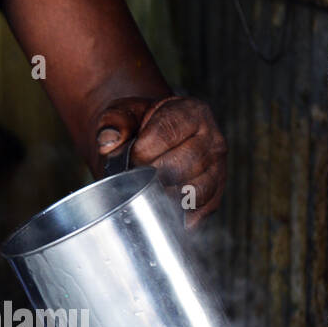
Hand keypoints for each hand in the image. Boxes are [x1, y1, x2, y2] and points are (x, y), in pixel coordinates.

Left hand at [95, 95, 226, 228]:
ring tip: (144, 191)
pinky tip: (159, 207)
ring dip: (164, 196)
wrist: (151, 140)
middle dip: (150, 175)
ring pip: (195, 192)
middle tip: (134, 177)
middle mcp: (213, 140)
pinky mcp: (216, 195)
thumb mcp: (123, 113)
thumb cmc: (140, 126)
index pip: (167, 133)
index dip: (142, 150)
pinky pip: (201, 211)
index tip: (129, 157)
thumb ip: (113, 122)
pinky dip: (178, 214)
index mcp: (193, 112)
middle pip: (181, 165)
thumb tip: (108, 142)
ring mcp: (218, 169)